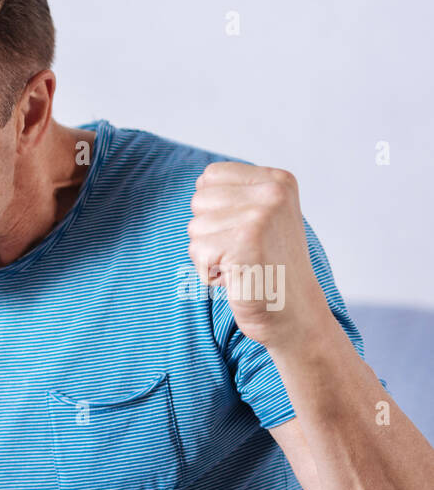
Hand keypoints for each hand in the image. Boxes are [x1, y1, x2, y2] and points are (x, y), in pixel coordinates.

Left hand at [188, 162, 331, 351]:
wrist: (294, 314)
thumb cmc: (269, 269)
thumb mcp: (263, 219)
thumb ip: (237, 196)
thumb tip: (199, 182)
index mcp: (277, 181)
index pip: (210, 176)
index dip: (213, 210)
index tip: (243, 233)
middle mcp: (272, 192)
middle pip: (198, 201)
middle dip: (209, 234)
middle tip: (241, 253)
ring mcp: (260, 216)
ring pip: (195, 228)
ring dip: (209, 255)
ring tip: (241, 265)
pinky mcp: (244, 242)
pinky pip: (196, 253)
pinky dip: (208, 273)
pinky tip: (237, 278)